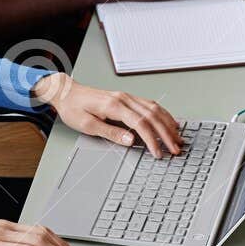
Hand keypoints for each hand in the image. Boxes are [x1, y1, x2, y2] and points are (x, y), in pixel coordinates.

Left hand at [31, 73, 181, 156]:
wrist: (66, 92)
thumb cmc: (73, 109)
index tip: (158, 153)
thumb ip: (111, 133)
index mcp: (114, 106)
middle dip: (166, 134)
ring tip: (177, 137)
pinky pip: (150, 104)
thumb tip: (130, 141)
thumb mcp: (87, 125)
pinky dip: (162, 114)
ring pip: (154, 108)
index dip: (152, 140)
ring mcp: (126, 96)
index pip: (140, 124)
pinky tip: (169, 121)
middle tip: (176, 148)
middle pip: (152, 116)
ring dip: (168, 123)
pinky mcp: (127, 97)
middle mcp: (124, 98)